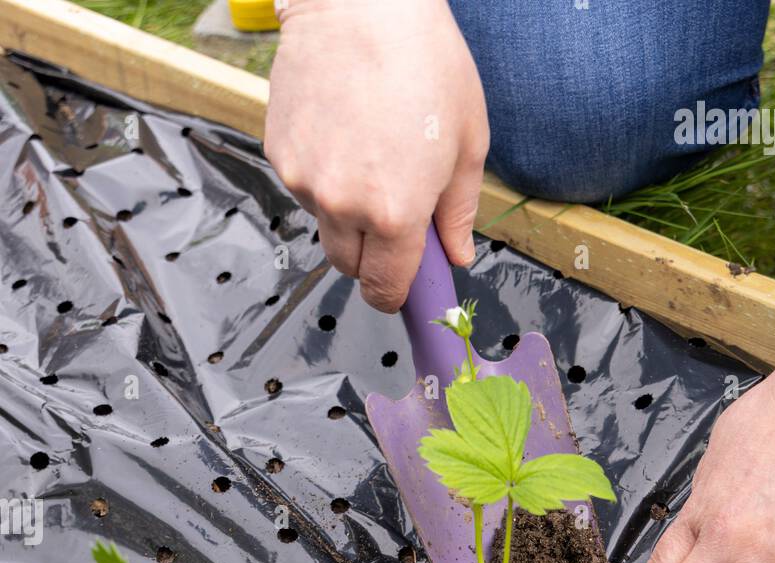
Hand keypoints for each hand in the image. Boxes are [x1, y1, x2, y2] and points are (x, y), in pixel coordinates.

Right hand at [265, 0, 488, 310]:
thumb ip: (459, 211)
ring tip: (368, 152)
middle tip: (393, 210)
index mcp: (395, 214)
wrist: (361, 1)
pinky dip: (322, 175)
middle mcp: (343, 207)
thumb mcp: (467, 142)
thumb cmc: (425, 61)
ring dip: (345, 212)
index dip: (396, 294)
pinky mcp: (279, 154)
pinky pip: (304, 188)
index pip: (386, 289)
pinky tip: (343, 131)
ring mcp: (305, 181)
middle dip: (372, 254)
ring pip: (326, 226)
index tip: (403, 287)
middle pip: (350, 266)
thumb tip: (456, 256)